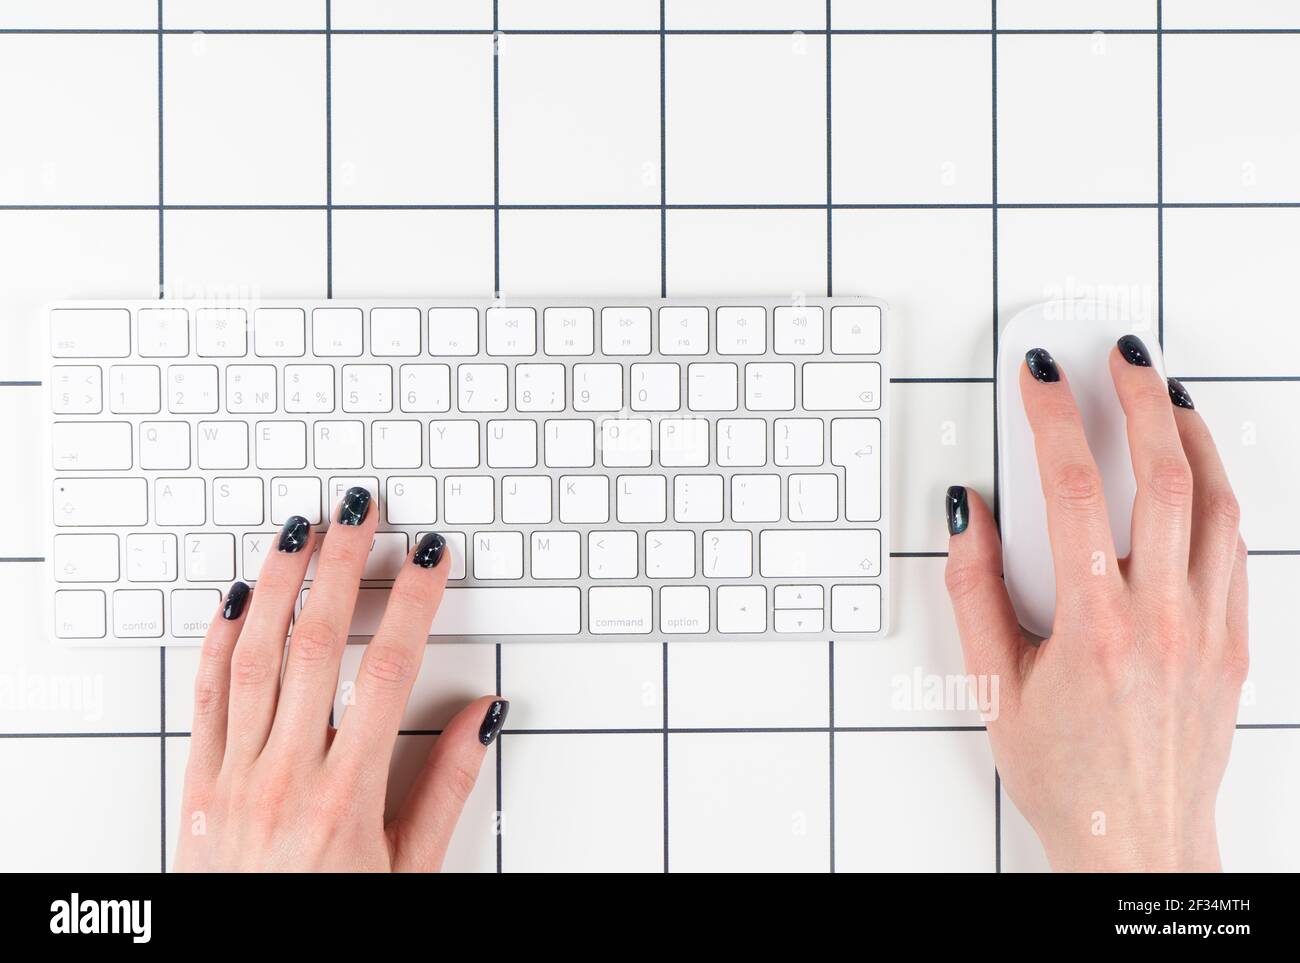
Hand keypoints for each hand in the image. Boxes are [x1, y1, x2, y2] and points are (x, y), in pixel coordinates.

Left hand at [174, 488, 506, 871]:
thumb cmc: (331, 917)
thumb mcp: (408, 868)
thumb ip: (445, 789)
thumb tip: (479, 720)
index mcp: (349, 795)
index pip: (389, 672)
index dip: (415, 604)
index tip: (431, 559)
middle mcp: (288, 774)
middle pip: (319, 644)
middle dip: (344, 566)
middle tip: (361, 512)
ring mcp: (235, 774)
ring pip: (257, 656)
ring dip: (282, 583)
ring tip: (302, 531)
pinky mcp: (197, 782)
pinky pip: (205, 696)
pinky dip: (220, 639)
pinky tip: (239, 598)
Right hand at [945, 337, 1246, 871]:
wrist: (1138, 844)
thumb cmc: (1068, 777)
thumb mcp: (995, 688)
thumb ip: (974, 594)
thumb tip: (969, 518)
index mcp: (1094, 625)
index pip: (1073, 489)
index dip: (1053, 418)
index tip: (1039, 379)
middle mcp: (1161, 618)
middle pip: (1160, 477)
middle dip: (1139, 399)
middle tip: (1120, 356)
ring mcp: (1208, 629)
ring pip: (1215, 504)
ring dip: (1191, 437)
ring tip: (1169, 396)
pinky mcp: (1234, 645)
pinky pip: (1237, 550)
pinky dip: (1218, 495)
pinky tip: (1199, 476)